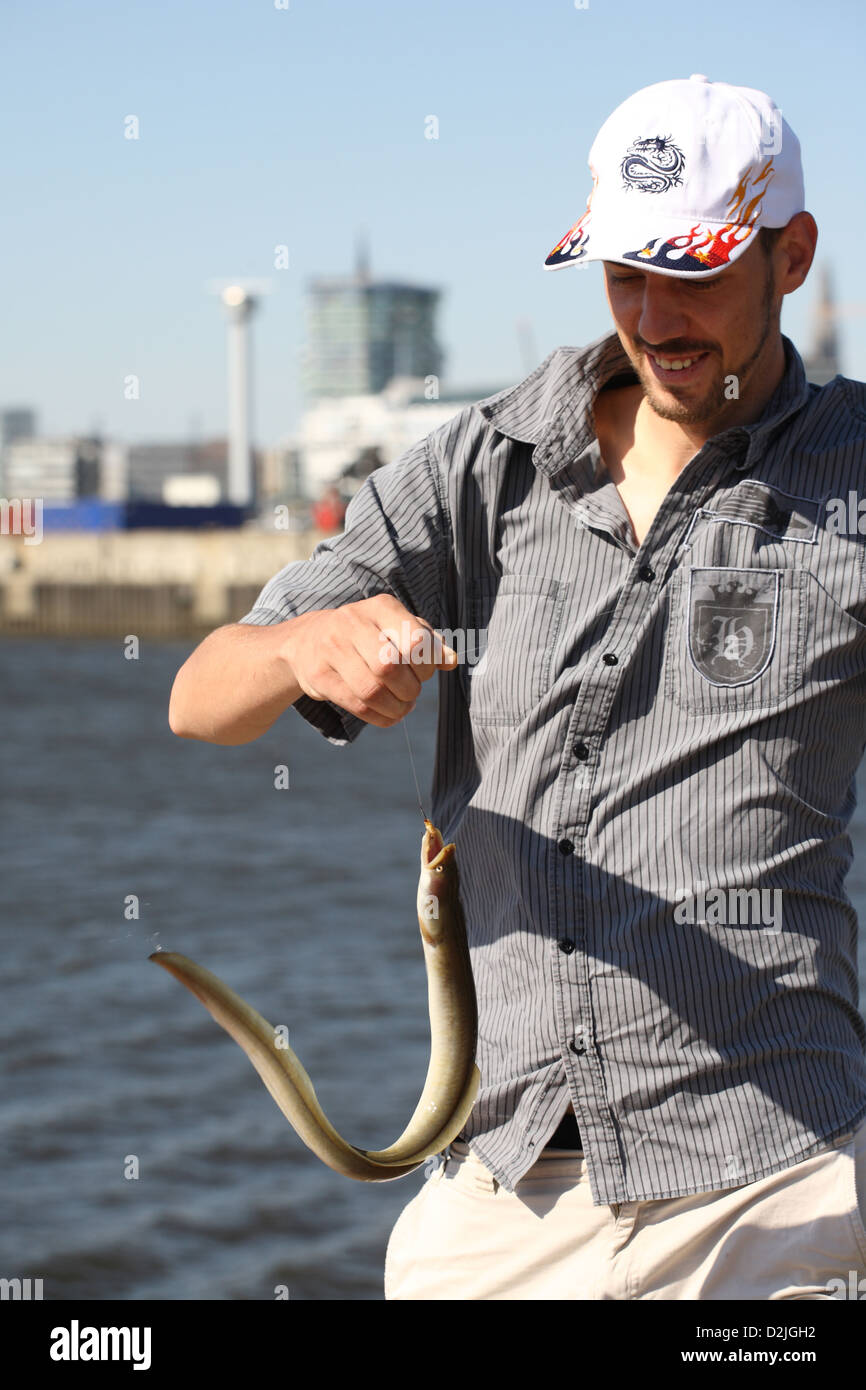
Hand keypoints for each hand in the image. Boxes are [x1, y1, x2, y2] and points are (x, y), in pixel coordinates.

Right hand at [279, 594, 458, 727]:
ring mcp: (331, 649)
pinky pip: (357, 705)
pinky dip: (380, 717)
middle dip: (410, 689)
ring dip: (396, 707)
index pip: (415, 640)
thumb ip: (427, 642)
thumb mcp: (397, 628)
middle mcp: (352, 622)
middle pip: (391, 667)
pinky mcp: (318, 676)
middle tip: (411, 692)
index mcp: (381, 606)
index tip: (423, 672)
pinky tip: (388, 714)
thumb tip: (451, 661)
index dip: (427, 664)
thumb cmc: (366, 635)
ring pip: (373, 690)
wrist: (307, 641)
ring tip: (402, 707)